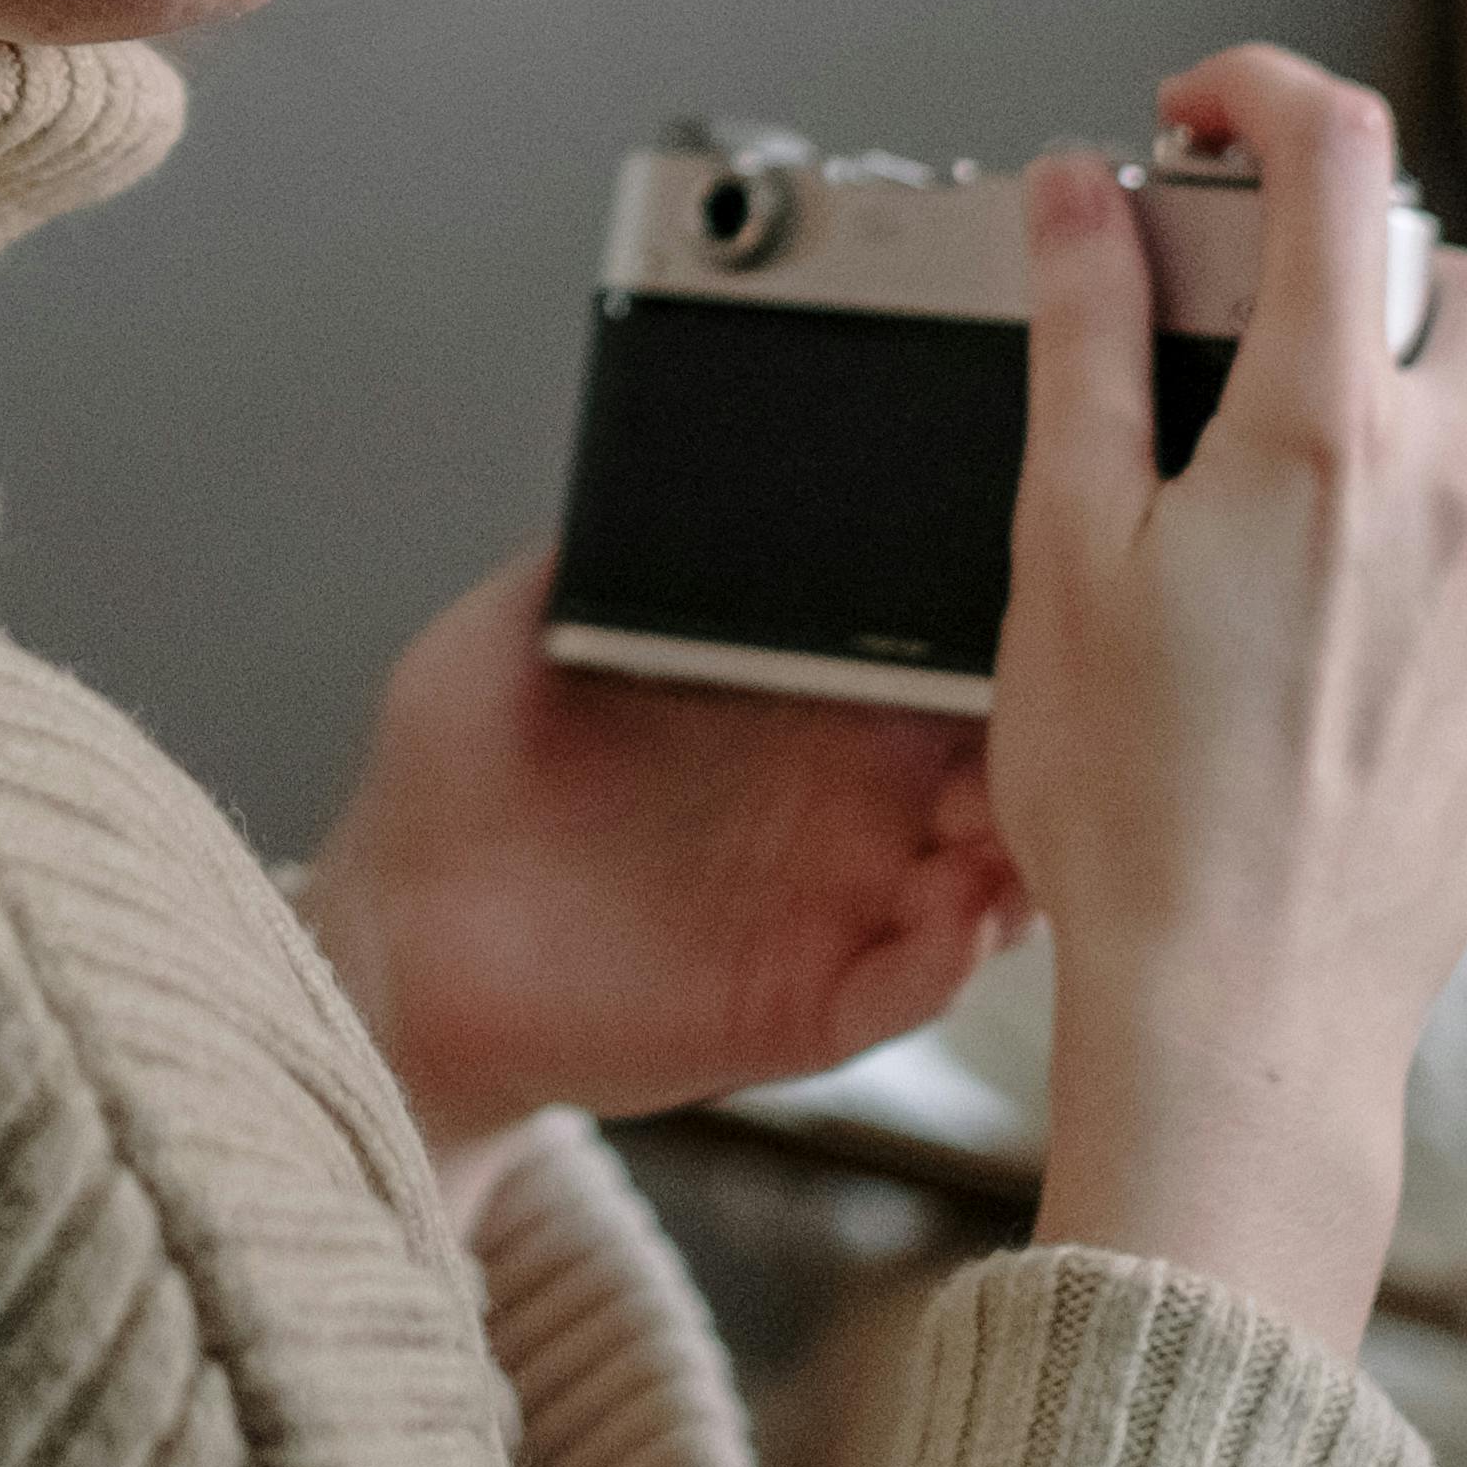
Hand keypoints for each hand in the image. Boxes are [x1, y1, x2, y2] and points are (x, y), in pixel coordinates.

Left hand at [301, 542, 1023, 1192]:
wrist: (396, 941)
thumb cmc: (450, 783)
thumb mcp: (505, 636)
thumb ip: (592, 557)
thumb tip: (652, 462)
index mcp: (793, 703)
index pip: (928, 656)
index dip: (992, 634)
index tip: (1038, 603)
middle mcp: (836, 800)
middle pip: (992, 763)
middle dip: (1051, 740)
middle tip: (1070, 714)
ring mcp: (831, 903)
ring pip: (984, 874)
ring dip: (1023, 848)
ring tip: (1022, 818)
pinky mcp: (802, 1004)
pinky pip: (907, 986)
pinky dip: (951, 960)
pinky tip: (963, 920)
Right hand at [995, 47, 1466, 1348]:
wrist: (1244, 1020)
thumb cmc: (1135, 810)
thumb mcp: (1059, 544)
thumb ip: (1079, 339)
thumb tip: (1082, 196)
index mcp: (1331, 436)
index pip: (1339, 155)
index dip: (1264, 90)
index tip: (1201, 116)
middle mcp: (1460, 497)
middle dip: (1367, 266)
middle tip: (1246, 338)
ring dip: (1386, 423)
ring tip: (1251, 533)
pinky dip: (1410, 549)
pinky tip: (1301, 646)